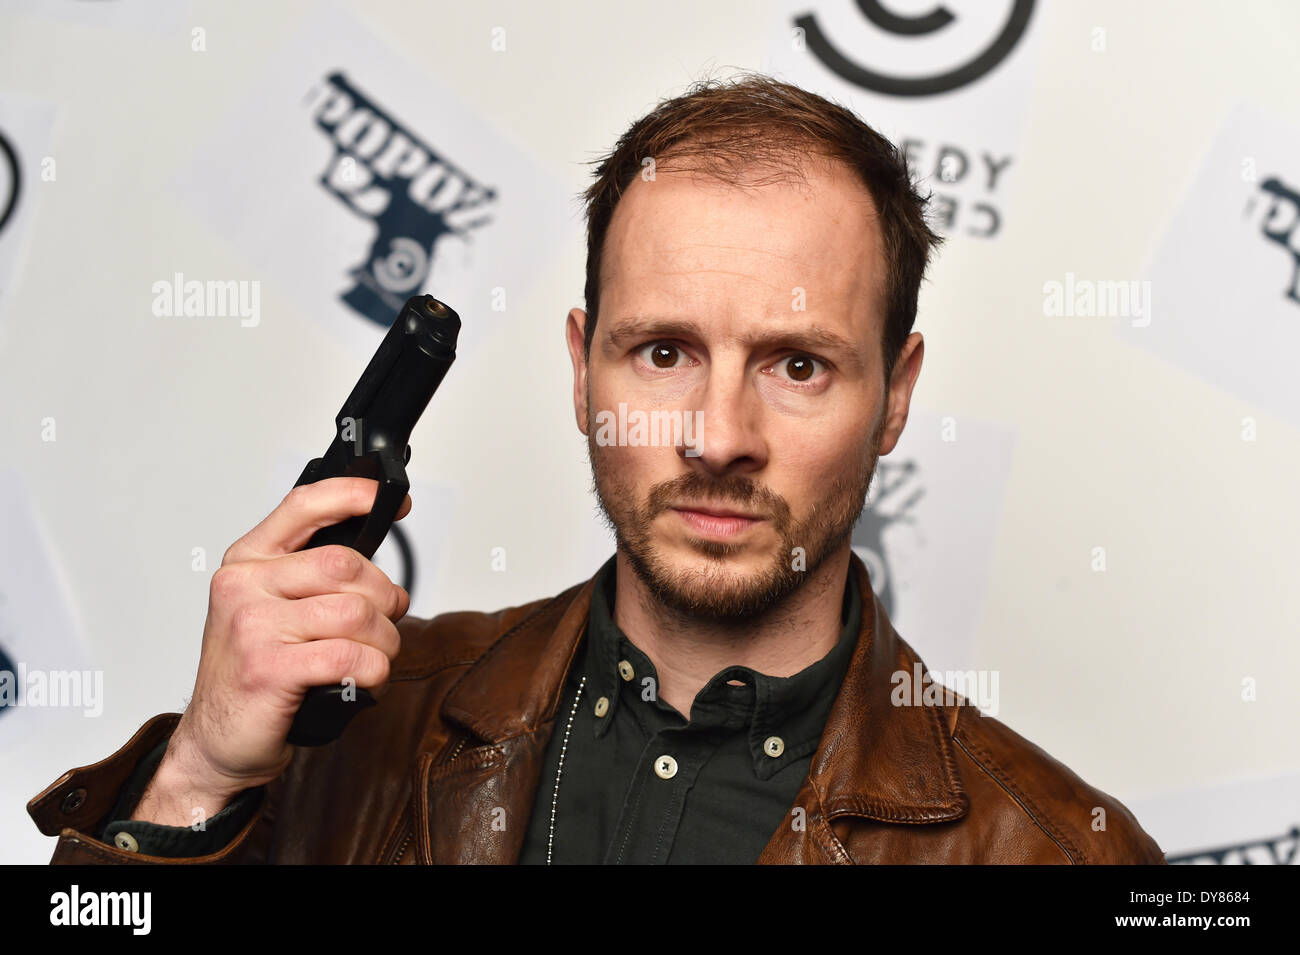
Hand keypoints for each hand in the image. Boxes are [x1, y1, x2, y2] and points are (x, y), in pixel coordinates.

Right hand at [133, 478, 410, 824]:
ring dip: (384, 642)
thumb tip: (375, 561)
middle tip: (383, 625)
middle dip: (385, 599)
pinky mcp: (268, 668)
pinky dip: (373, 672)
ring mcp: (252, 626)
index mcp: (248, 562)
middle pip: (349, 566)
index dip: (354, 495)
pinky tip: (361, 681)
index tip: (391, 499)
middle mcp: (244, 585)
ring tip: (371, 659)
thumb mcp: (274, 611)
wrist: (216, 742)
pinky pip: (351, 656)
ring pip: (357, 614)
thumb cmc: (255, 675)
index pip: (305, 506)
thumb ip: (312, 578)